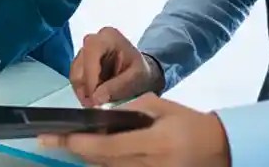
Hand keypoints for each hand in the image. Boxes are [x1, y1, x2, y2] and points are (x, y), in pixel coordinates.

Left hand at [39, 93, 230, 166]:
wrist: (219, 149)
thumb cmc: (189, 123)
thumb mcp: (161, 107)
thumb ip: (130, 110)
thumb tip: (101, 114)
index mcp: (155, 143)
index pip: (107, 147)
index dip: (78, 144)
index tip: (54, 136)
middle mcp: (151, 165)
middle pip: (103, 163)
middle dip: (75, 150)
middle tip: (49, 138)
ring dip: (88, 159)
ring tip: (67, 143)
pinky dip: (105, 164)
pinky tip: (93, 153)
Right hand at [71, 27, 161, 106]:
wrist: (140, 72)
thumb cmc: (140, 71)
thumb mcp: (136, 78)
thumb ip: (118, 86)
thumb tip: (96, 98)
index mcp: (108, 37)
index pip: (90, 52)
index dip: (90, 77)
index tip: (95, 99)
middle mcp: (93, 40)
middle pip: (79, 65)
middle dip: (87, 88)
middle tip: (96, 106)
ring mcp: (84, 51)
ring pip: (75, 74)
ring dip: (84, 92)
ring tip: (97, 103)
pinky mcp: (80, 63)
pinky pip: (76, 79)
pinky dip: (83, 91)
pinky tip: (95, 97)